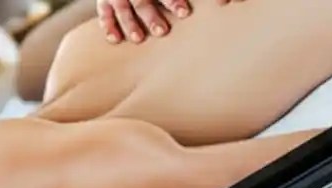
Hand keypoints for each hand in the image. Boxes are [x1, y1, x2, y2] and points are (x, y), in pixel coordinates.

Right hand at [98, 0, 246, 44]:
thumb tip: (227, 3)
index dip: (173, 0)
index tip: (184, 13)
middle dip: (151, 14)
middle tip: (162, 31)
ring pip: (121, 5)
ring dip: (129, 21)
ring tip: (138, 38)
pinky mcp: (107, 0)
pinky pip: (104, 11)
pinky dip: (108, 24)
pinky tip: (115, 40)